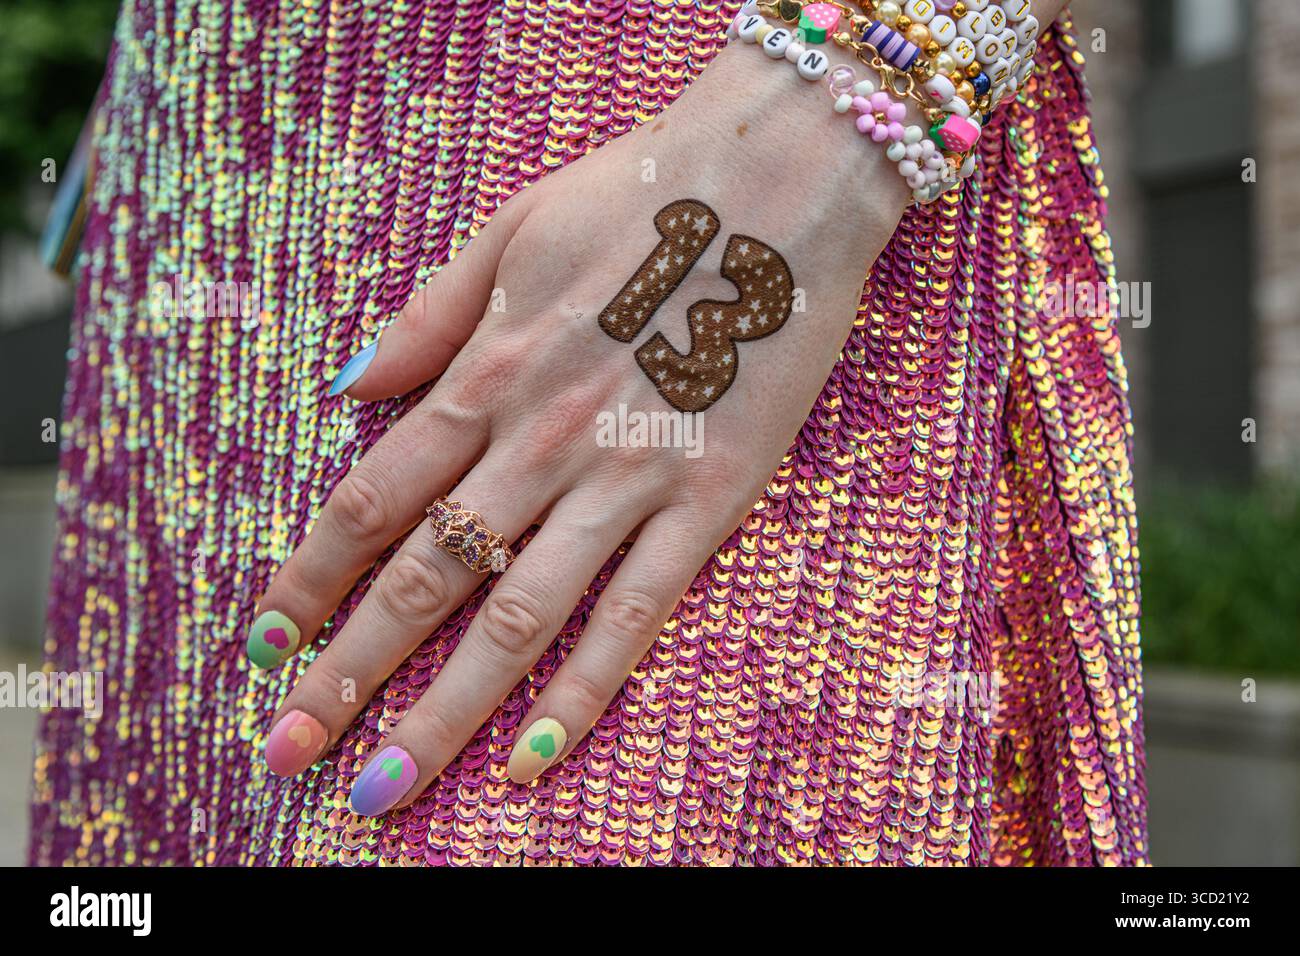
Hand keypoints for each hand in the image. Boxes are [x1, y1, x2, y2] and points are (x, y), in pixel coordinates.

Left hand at [250, 41, 909, 812]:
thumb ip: (424, 317)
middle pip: (422, 578)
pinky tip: (532, 762)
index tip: (264, 643)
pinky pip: (634, 615)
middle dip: (346, 672)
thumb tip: (345, 390)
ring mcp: (623, 480)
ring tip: (383, 789)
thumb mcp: (507, 231)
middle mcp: (538, 442)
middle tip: (287, 752)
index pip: (369, 500)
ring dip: (442, 711)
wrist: (781, 182)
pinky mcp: (706, 503)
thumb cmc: (641, 199)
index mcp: (486, 375)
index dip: (308, 580)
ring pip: (515, 618)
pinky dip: (581, 692)